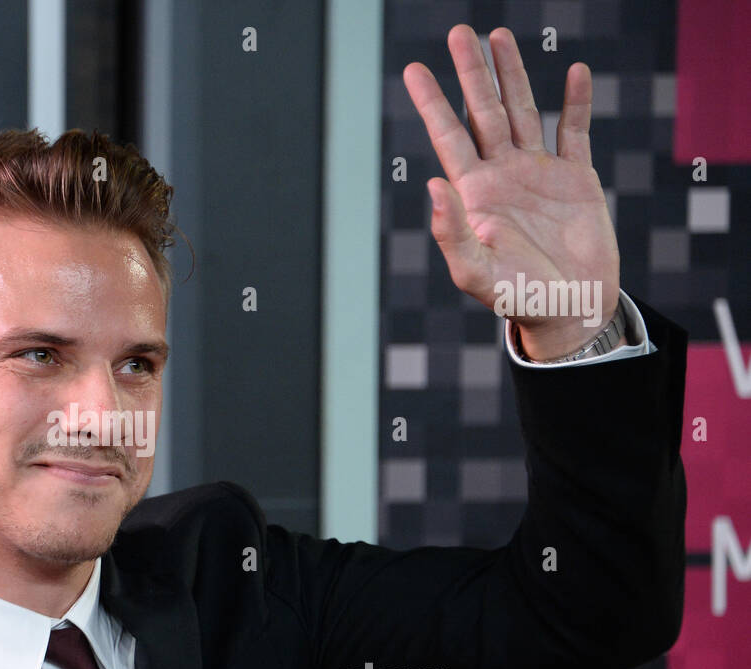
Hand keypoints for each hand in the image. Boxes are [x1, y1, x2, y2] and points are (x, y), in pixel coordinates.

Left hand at [403, 25, 619, 359]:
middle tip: (459, 33)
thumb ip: (450, 233)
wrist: (568, 310)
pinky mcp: (576, 179)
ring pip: (522, 112)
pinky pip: (575, 132)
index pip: (448, 137)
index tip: (414, 69)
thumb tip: (432, 185)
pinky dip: (576, 102)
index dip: (433, 103)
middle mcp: (502, 175)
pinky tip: (575, 73)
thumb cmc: (516, 299)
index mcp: (474, 193)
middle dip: (471, 73)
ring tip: (499, 36)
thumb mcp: (473, 273)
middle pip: (483, 112)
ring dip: (512, 75)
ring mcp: (538, 173)